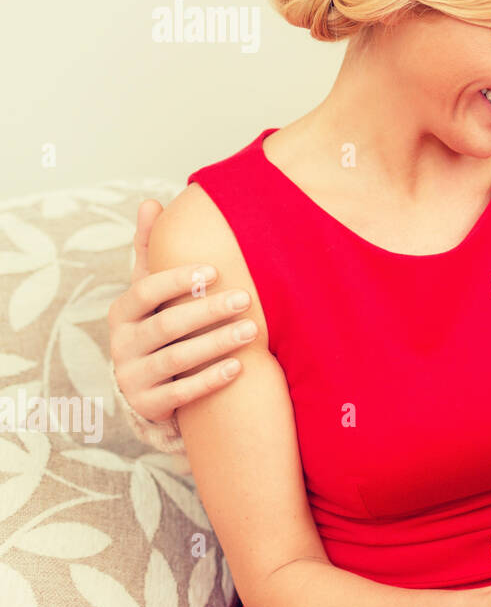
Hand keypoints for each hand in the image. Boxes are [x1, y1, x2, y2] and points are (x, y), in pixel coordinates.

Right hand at [107, 200, 258, 422]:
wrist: (146, 381)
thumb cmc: (157, 321)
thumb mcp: (150, 288)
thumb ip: (150, 249)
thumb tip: (150, 201)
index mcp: (122, 311)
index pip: (145, 290)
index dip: (177, 280)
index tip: (214, 269)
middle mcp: (122, 344)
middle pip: (166, 325)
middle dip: (207, 311)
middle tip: (246, 298)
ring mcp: (132, 377)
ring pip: (175, 360)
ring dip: (215, 344)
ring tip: (252, 330)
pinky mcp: (147, 405)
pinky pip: (181, 394)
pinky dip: (210, 380)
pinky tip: (239, 367)